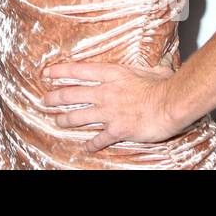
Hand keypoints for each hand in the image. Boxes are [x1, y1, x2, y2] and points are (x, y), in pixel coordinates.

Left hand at [40, 60, 184, 152]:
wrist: (171, 104)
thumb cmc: (164, 85)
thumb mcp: (153, 71)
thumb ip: (151, 70)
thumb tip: (162, 67)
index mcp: (111, 75)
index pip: (77, 71)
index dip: (58, 72)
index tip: (46, 73)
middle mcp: (105, 92)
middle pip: (71, 94)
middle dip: (54, 98)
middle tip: (45, 100)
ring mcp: (109, 112)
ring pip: (78, 117)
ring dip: (65, 120)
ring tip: (57, 122)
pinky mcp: (117, 129)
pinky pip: (99, 139)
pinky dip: (91, 145)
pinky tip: (85, 148)